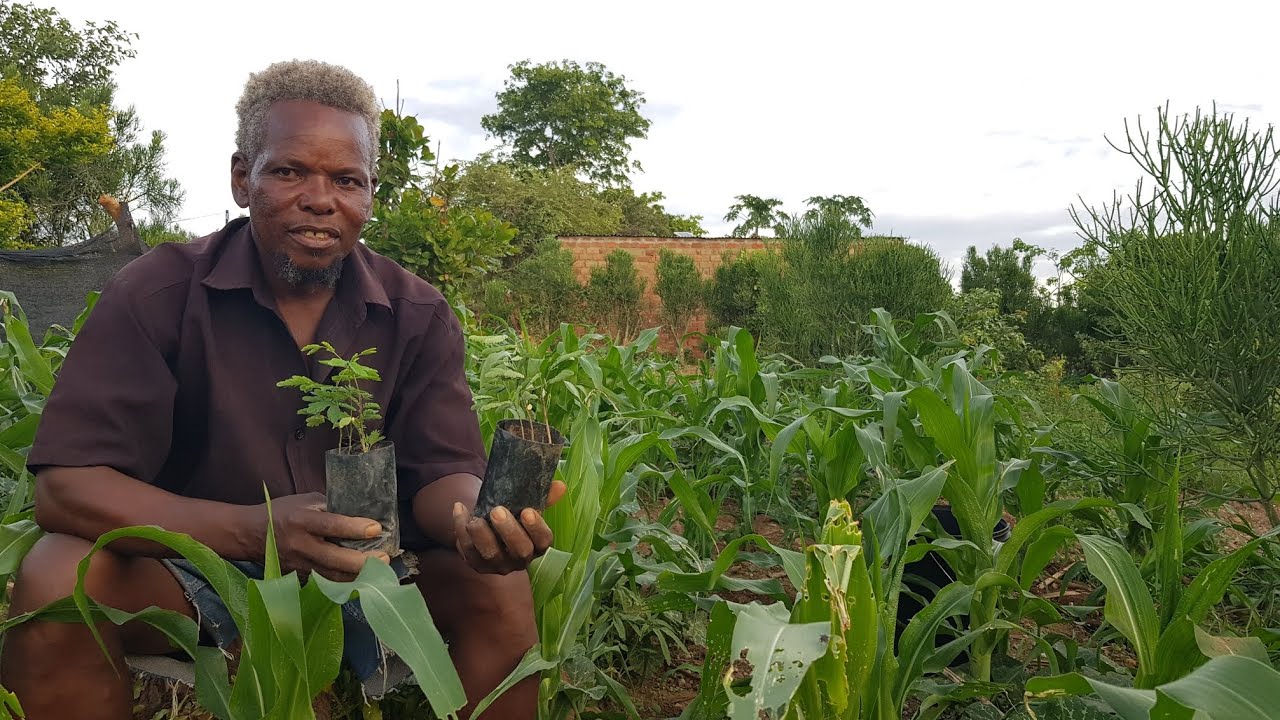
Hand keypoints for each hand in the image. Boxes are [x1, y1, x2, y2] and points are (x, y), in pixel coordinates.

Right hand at [261, 492, 389, 580]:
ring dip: (358, 575)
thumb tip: (361, 512)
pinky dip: (344, 582)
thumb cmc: (282, 512)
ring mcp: (298, 565)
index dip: (355, 528)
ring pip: (332, 576)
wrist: (248, 534)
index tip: (376, 528)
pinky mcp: (297, 578)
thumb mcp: (306, 500)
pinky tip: (361, 578)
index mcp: (302, 520)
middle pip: (334, 559)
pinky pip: (324, 583)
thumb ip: (331, 507)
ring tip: (379, 570)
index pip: (331, 525)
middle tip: (385, 558)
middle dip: (363, 561)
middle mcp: (300, 545)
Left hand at [452, 480, 566, 574]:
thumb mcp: (526, 504)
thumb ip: (542, 496)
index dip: (537, 528)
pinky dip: (461, 529)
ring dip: (483, 536)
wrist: (486, 523)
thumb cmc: (512, 513)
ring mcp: (497, 564)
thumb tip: (560, 486)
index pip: (543, 541)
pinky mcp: (476, 563)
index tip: (528, 511)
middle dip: (509, 531)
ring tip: (476, 518)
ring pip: (491, 554)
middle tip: (498, 510)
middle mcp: (520, 559)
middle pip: (520, 551)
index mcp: (537, 544)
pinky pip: (468, 550)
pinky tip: (460, 509)